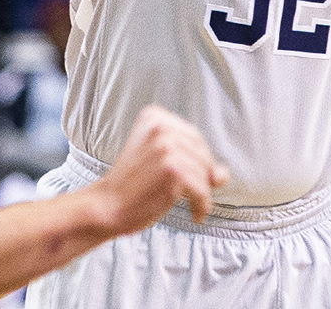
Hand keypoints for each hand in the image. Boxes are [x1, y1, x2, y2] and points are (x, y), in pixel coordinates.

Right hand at [92, 105, 227, 228]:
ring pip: (205, 173)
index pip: (193, 137)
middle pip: (202, 153)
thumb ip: (192, 161)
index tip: (190, 174)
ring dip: (203, 194)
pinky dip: (202, 205)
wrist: (106, 206)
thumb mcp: (160, 163)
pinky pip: (202, 190)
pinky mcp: (172, 169)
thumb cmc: (131, 186)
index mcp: (154, 116)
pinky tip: (195, 214)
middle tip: (193, 194)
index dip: (198, 158)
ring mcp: (166, 146)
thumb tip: (224, 174)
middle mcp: (160, 126)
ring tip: (193, 206)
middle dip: (203, 176)